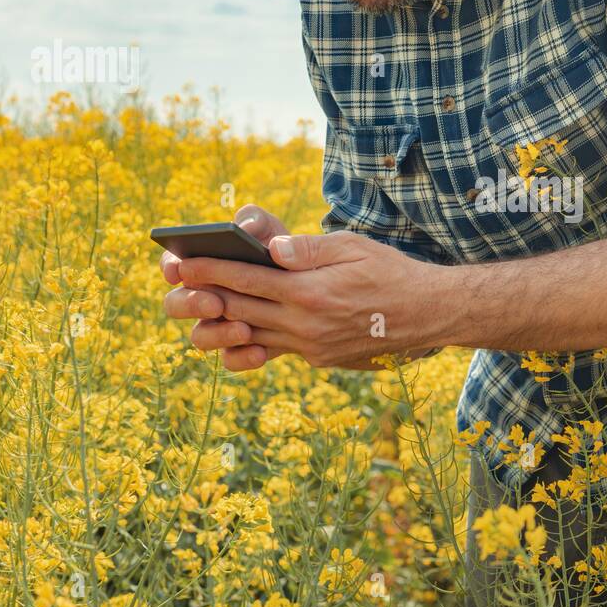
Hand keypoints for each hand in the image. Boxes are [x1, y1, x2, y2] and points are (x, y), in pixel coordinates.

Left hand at [168, 227, 450, 372]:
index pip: (245, 280)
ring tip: (204, 306)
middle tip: (177, 285)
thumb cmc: (391, 272)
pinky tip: (243, 326)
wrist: (429, 315)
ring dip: (224, 322)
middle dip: (205, 296)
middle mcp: (305, 325)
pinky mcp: (320, 358)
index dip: (209, 270)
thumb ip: (309, 249)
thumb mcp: (353, 247)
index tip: (181, 263)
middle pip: (240, 311)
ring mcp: (312, 347)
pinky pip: (277, 348)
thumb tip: (271, 247)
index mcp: (309, 292)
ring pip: (253, 335)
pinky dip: (255, 337)